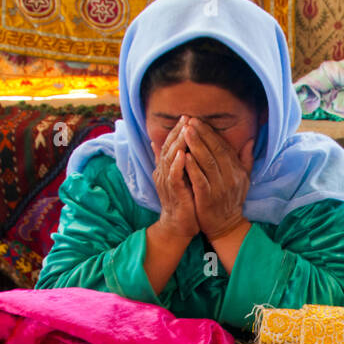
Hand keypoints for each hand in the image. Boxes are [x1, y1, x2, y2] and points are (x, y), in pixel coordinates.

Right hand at [151, 120, 198, 243]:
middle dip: (178, 132)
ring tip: (185, 130)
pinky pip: (174, 176)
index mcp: (166, 167)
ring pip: (170, 159)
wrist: (178, 226)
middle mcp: (163, 172)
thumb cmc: (182, 201)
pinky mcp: (173, 193)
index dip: (178, 130)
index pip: (171, 144)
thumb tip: (155, 142)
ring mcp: (167, 182)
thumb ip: (171, 160)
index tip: (187, 117)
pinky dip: (178, 165)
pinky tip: (184, 154)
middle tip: (187, 118)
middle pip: (169, 147)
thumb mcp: (177, 177)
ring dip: (178, 144)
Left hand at [183, 119, 253, 240]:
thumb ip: (246, 159)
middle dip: (201, 135)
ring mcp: (219, 188)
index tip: (197, 121)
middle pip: (215, 151)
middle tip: (189, 121)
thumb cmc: (231, 200)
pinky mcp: (208, 198)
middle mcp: (230, 177)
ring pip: (207, 163)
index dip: (210, 133)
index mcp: (237, 171)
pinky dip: (192, 167)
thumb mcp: (244, 180)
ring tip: (184, 132)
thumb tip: (250, 140)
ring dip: (195, 146)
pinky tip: (184, 156)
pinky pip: (200, 179)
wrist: (226, 226)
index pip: (223, 147)